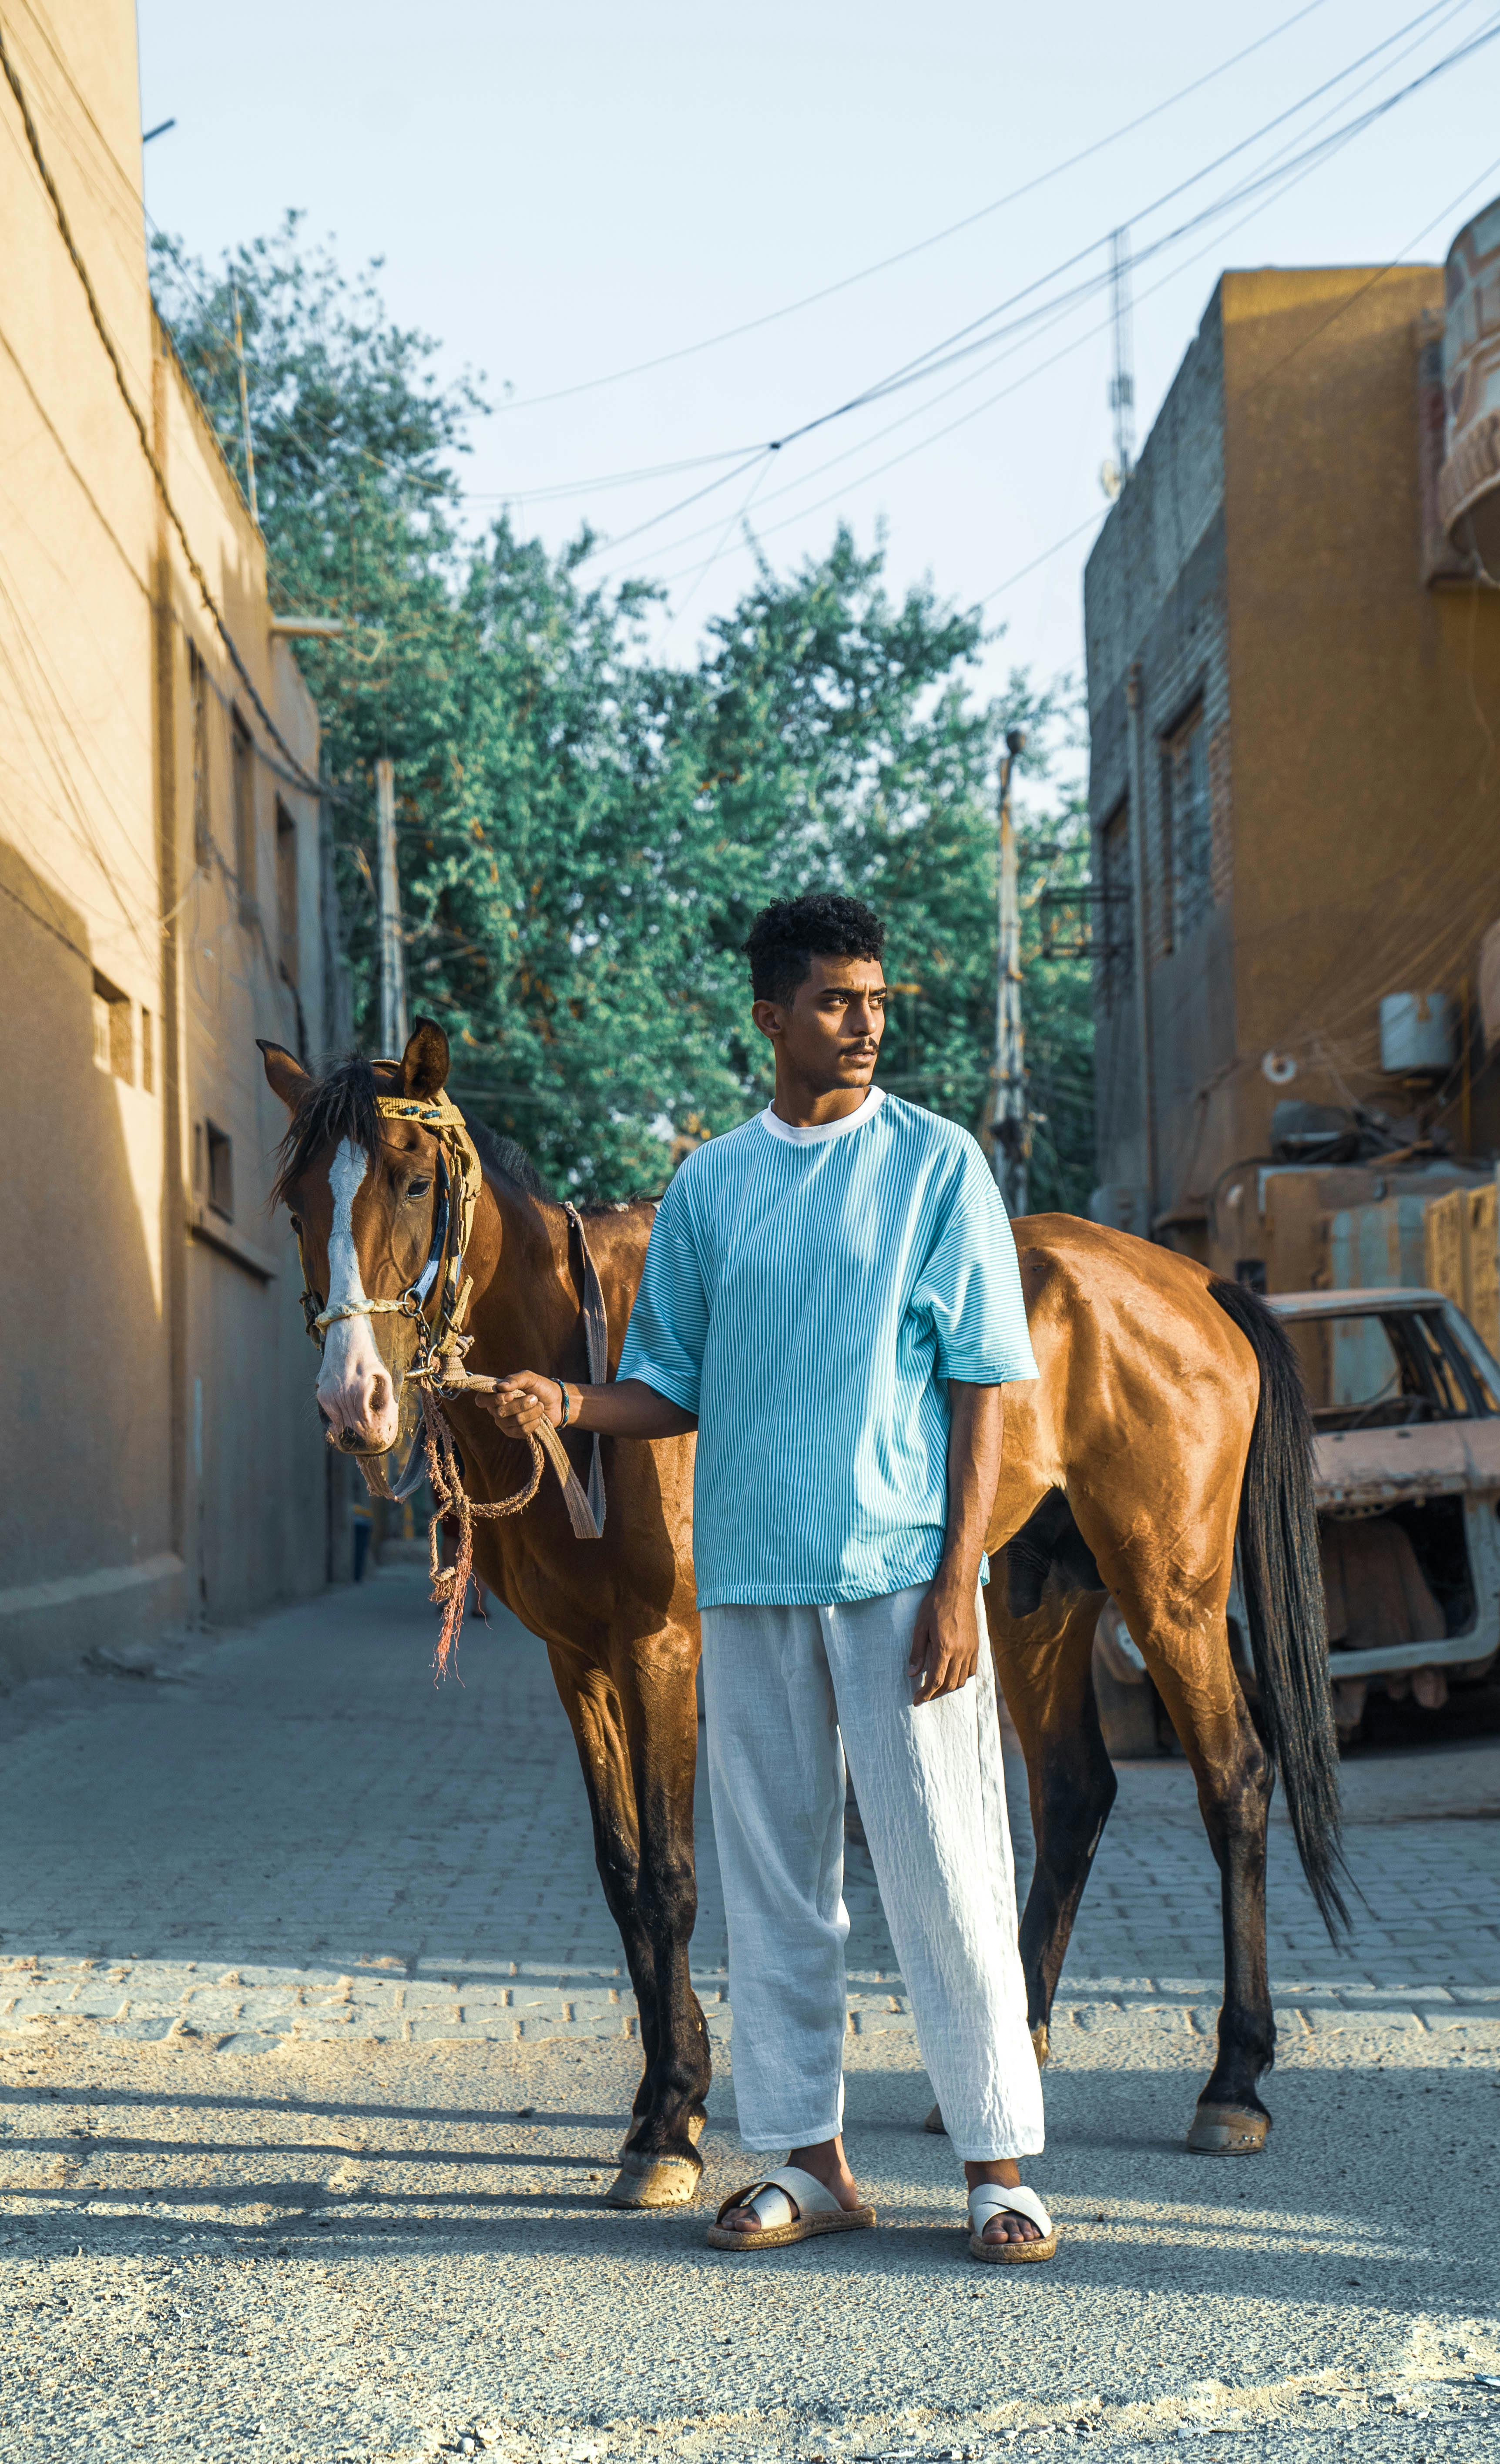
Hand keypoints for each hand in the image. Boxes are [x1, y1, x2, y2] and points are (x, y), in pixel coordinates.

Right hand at [478, 1371, 562, 1441]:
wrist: (556, 1402)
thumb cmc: (540, 1387)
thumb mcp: (529, 1378)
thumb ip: (515, 1379)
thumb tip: (500, 1386)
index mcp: (496, 1394)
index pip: (482, 1400)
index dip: (493, 1400)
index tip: (511, 1395)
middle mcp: (496, 1409)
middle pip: (499, 1412)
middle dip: (520, 1405)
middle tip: (534, 1397)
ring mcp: (504, 1423)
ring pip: (512, 1421)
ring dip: (531, 1412)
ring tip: (539, 1405)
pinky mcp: (515, 1433)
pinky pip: (520, 1431)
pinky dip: (533, 1423)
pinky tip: (539, 1418)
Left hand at [909, 1567, 981, 1705]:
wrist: (957, 1589)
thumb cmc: (935, 1605)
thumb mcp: (920, 1627)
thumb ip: (917, 1652)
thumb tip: (912, 1674)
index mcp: (945, 1647)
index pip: (936, 1681)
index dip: (925, 1694)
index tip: (916, 1700)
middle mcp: (960, 1652)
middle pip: (949, 1684)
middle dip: (935, 1695)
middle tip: (923, 1696)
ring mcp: (971, 1649)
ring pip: (961, 1680)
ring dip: (948, 1689)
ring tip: (935, 1689)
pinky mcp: (976, 1645)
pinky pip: (971, 1670)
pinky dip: (961, 1679)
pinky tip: (951, 1676)